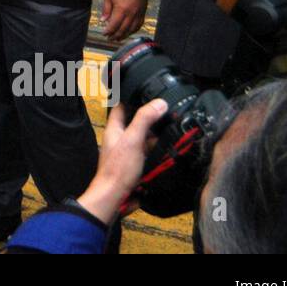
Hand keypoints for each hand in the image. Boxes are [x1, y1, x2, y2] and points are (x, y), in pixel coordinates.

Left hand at [75, 99, 167, 223]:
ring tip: (171, 126)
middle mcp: (121, 138)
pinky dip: (158, 149)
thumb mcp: (133, 140)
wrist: (115, 197)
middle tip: (167, 110)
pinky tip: (169, 148)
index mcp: (115, 128)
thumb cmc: (117, 169)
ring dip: (156, 134)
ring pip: (145, 137)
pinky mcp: (136, 164)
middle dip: (151, 116)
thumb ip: (145, 120)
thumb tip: (159, 103)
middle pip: (136, 121)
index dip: (132, 97)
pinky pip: (149, 152)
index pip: (121, 106)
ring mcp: (128, 152)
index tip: (145, 89)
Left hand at [100, 0, 146, 40]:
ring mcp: (138, 14)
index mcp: (121, 9)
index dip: (108, 31)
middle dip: (115, 36)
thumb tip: (103, 20)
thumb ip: (106, 9)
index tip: (104, 33)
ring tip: (118, 38)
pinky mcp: (143, 12)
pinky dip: (133, 30)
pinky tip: (129, 32)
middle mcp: (131, 13)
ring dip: (124, 35)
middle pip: (123, 29)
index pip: (114, 25)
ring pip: (132, 29)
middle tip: (110, 38)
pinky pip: (139, 25)